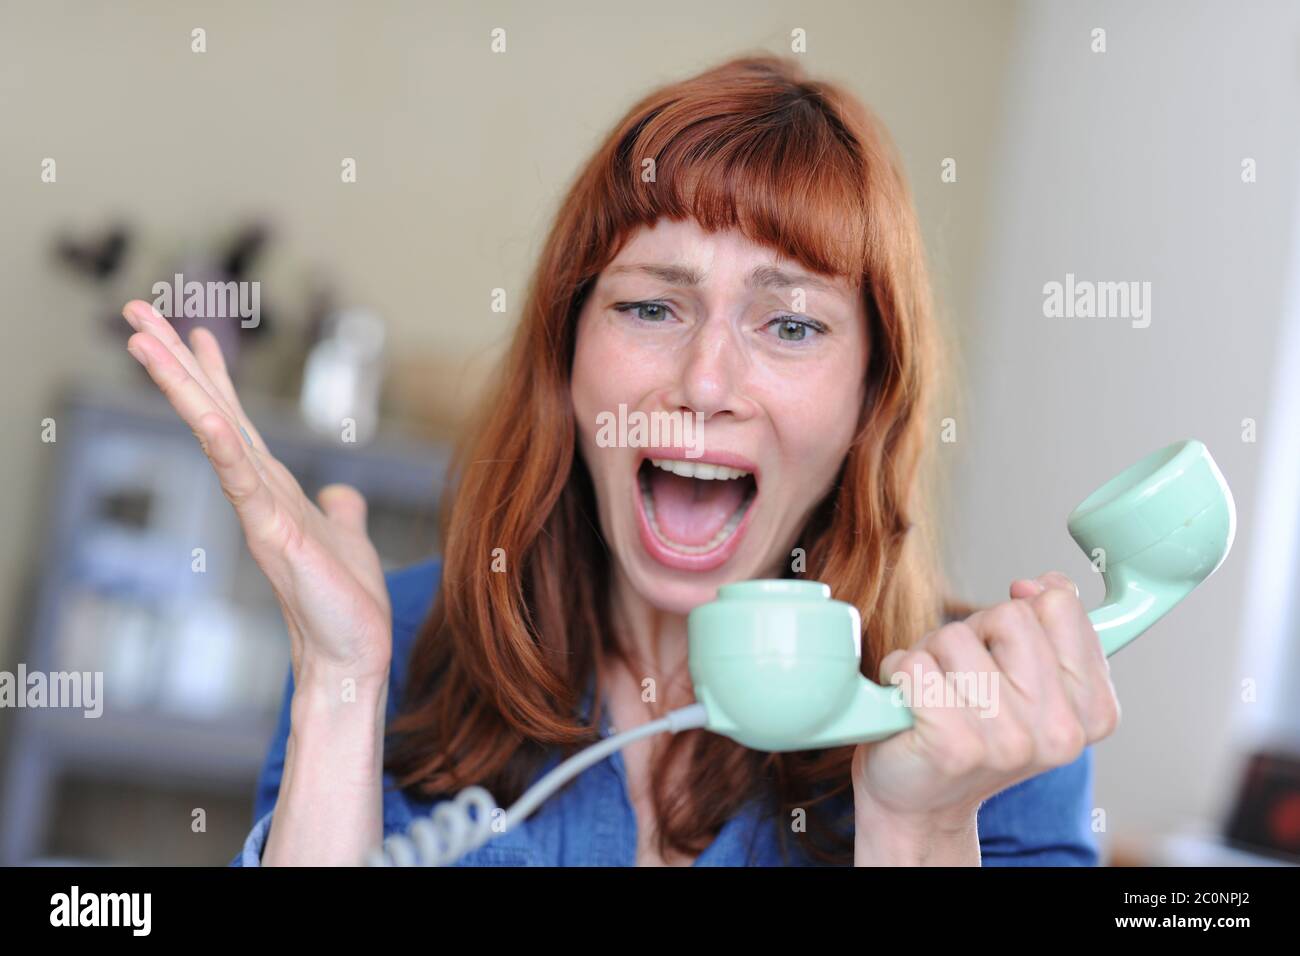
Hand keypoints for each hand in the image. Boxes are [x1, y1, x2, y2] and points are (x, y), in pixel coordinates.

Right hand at [120, 300, 391, 684]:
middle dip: (175, 363)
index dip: (218, 377)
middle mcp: (259, 492)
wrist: (351, 653)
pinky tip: (209, 415)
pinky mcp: (273, 534)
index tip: (198, 331)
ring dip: (181, 386)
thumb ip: (341, 513)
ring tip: (142, 339)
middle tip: (136, 311)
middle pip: (212, 413)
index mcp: (275, 488)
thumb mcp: (347, 539)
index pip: (238, 420)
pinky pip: (244, 481)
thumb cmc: (345, 601)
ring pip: (214, 434)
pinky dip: (226, 447)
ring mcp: (259, 510)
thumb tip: (342, 495)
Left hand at [851, 571, 1120, 835]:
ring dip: (932, 654)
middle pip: (1009, 615)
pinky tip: (909, 704)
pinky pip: (915, 664)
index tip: (1004, 650)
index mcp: (1094, 710)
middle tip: (962, 676)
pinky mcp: (953, 745)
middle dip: (974, 632)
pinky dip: (899, 672)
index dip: (1020, 613)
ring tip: (935, 693)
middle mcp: (1060, 731)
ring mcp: (1008, 742)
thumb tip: (1045, 584)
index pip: (1059, 606)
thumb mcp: (1028, 674)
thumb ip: (1051, 625)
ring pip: (956, 636)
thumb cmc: (970, 728)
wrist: (921, 799)